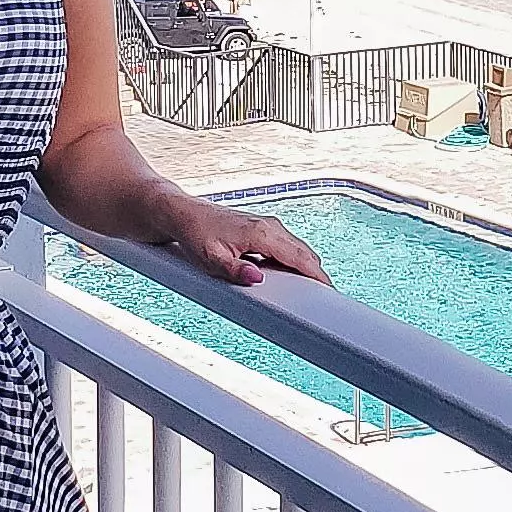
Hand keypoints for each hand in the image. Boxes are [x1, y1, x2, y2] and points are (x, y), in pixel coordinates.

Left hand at [164, 196, 327, 289]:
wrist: (183, 214)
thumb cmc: (195, 234)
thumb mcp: (210, 260)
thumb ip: (234, 271)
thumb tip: (256, 278)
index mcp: (262, 233)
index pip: (300, 257)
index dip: (317, 275)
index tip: (328, 291)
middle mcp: (270, 226)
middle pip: (304, 253)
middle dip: (314, 274)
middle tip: (320, 297)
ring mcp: (268, 225)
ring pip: (297, 248)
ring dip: (304, 267)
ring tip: (306, 289)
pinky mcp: (263, 228)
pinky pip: (287, 245)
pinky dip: (294, 260)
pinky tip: (286, 274)